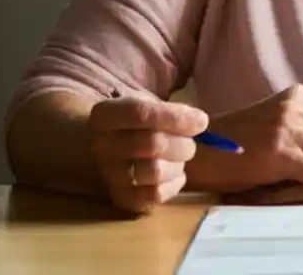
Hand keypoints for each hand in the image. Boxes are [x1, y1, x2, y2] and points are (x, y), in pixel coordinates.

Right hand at [88, 94, 208, 213]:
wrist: (119, 147)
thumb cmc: (139, 123)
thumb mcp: (150, 103)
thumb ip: (173, 109)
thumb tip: (199, 121)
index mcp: (104, 115)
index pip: (140, 113)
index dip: (176, 118)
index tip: (202, 121)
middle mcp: (101, 146)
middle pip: (152, 144)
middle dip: (182, 144)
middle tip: (189, 142)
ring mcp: (109, 175)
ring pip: (155, 172)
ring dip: (178, 164)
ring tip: (179, 157)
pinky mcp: (122, 199)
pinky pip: (157, 195)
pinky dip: (174, 183)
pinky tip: (174, 173)